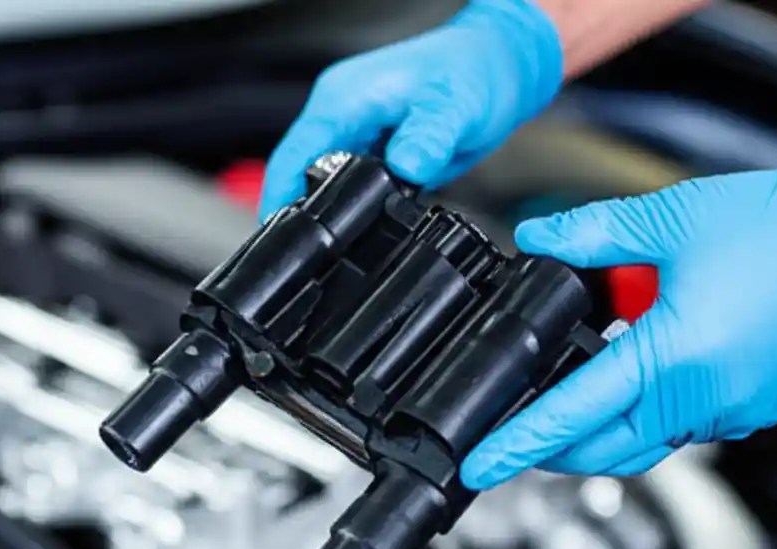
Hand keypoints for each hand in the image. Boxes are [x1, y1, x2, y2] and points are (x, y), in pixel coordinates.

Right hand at [257, 0, 562, 219]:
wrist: (500, 65)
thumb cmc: (475, 72)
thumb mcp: (455, 107)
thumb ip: (428, 138)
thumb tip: (405, 168)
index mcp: (344, 100)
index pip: (294, 154)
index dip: (278, 197)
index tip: (277, 236)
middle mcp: (341, 114)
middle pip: (300, 172)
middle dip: (300, 212)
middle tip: (311, 255)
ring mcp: (355, 132)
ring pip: (324, 181)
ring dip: (330, 209)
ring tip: (337, 245)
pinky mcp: (373, 147)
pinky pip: (351, 181)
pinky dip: (355, 203)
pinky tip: (365, 224)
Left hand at [461, 159, 776, 487]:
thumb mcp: (673, 219)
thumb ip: (593, 235)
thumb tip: (537, 239)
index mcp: (673, 358)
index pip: (573, 414)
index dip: (519, 443)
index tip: (479, 464)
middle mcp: (704, 399)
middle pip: (605, 450)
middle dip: (552, 450)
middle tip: (511, 438)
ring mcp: (735, 409)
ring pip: (646, 443)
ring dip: (601, 432)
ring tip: (562, 403)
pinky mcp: (758, 405)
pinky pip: (687, 426)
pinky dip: (648, 412)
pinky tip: (633, 376)